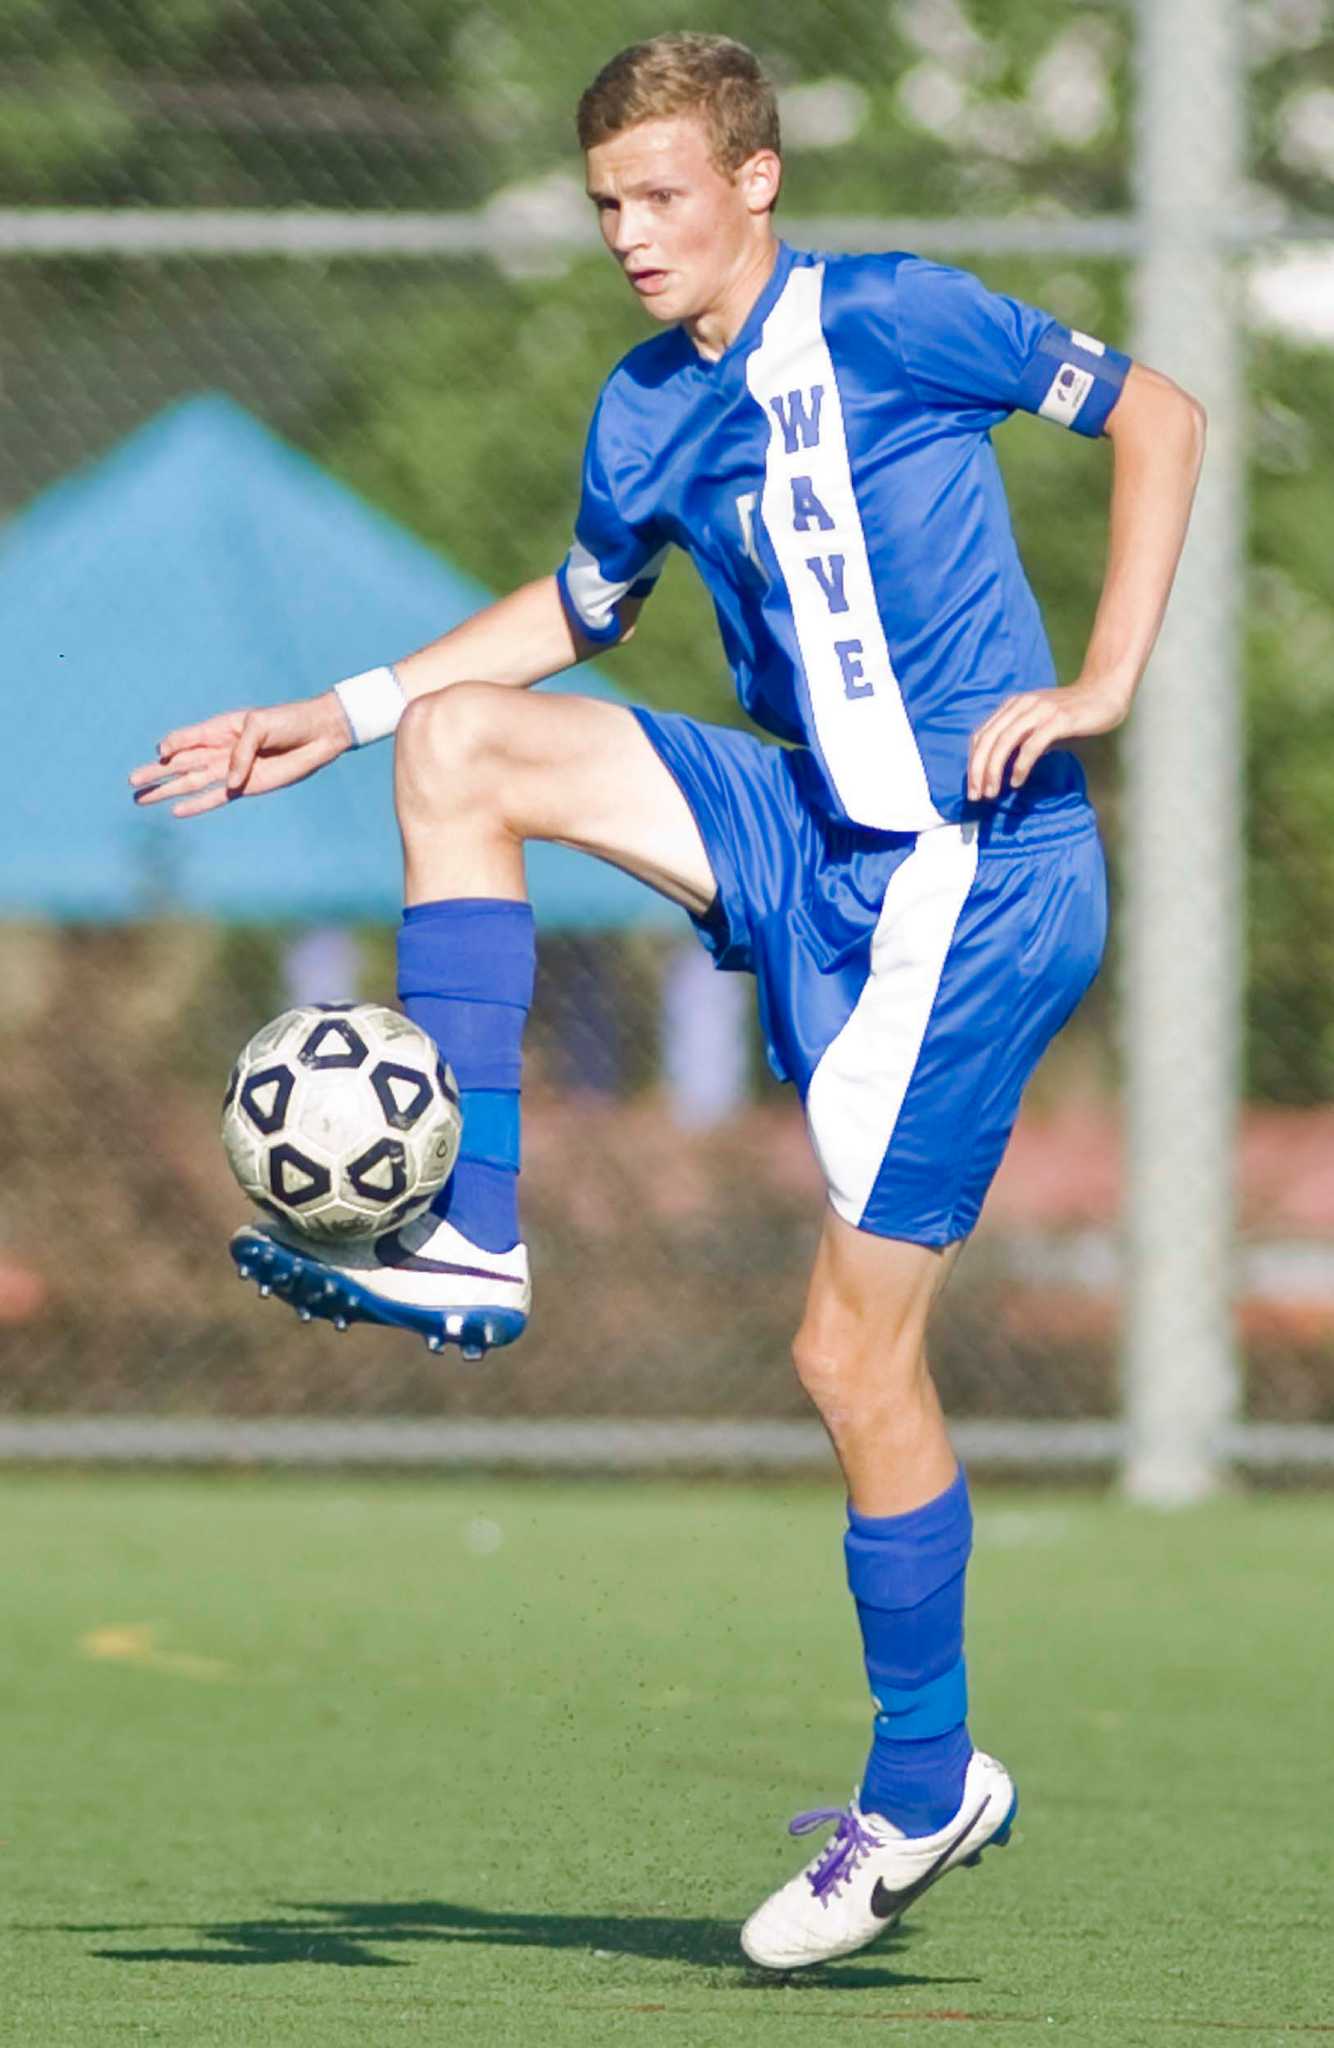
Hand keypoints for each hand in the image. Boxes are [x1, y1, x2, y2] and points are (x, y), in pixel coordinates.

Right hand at [128, 693, 350, 818]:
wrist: (317, 735)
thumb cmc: (288, 722)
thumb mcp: (261, 726)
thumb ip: (241, 752)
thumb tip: (229, 782)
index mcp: (220, 728)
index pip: (186, 739)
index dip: (172, 745)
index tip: (162, 752)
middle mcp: (221, 750)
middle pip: (181, 763)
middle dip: (156, 772)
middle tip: (131, 782)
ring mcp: (231, 770)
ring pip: (192, 782)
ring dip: (168, 790)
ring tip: (141, 799)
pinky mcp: (246, 787)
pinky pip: (217, 797)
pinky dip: (198, 804)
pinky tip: (176, 811)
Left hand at [966, 675, 1131, 801]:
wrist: (1104, 693)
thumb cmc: (1072, 713)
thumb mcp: (1038, 724)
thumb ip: (1020, 740)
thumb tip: (1000, 770)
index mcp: (1013, 706)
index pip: (982, 735)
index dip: (973, 762)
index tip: (973, 787)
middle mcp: (1022, 705)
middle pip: (989, 739)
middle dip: (978, 770)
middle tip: (976, 795)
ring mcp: (1040, 710)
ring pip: (1005, 742)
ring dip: (994, 771)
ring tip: (992, 792)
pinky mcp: (1058, 720)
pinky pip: (1032, 745)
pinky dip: (1020, 766)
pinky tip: (1017, 782)